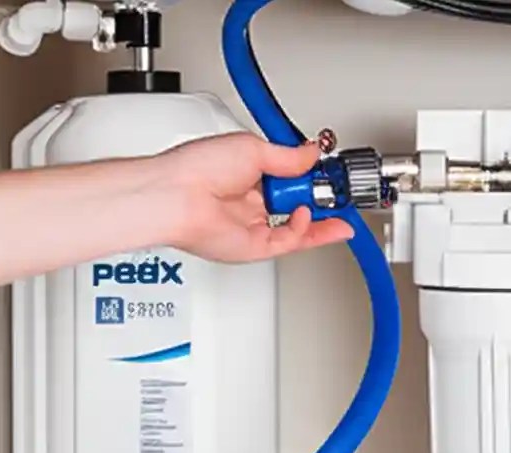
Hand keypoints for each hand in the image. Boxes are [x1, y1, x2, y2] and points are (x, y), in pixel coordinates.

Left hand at [155, 132, 354, 262]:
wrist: (177, 197)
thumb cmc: (198, 169)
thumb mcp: (253, 149)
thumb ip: (289, 157)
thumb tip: (311, 153)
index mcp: (247, 175)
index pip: (289, 178)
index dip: (309, 177)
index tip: (325, 172)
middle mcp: (251, 203)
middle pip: (296, 205)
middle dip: (317, 198)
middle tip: (330, 188)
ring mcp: (253, 226)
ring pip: (298, 228)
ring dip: (320, 218)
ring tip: (332, 205)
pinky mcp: (255, 247)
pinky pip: (289, 241)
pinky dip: (304, 229)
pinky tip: (306, 215)